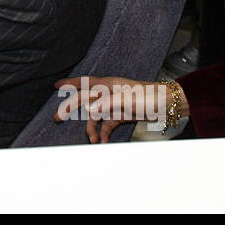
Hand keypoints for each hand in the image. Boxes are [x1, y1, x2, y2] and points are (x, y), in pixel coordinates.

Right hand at [53, 75, 186, 142]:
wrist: (168, 104)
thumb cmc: (149, 97)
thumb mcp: (126, 100)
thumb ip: (106, 104)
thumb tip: (88, 110)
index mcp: (108, 84)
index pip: (84, 83)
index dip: (69, 84)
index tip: (56, 86)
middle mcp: (109, 93)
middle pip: (85, 101)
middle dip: (71, 110)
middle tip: (57, 117)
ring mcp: (114, 104)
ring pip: (96, 116)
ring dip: (92, 128)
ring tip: (93, 140)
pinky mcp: (122, 114)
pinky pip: (108, 124)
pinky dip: (105, 132)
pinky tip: (104, 140)